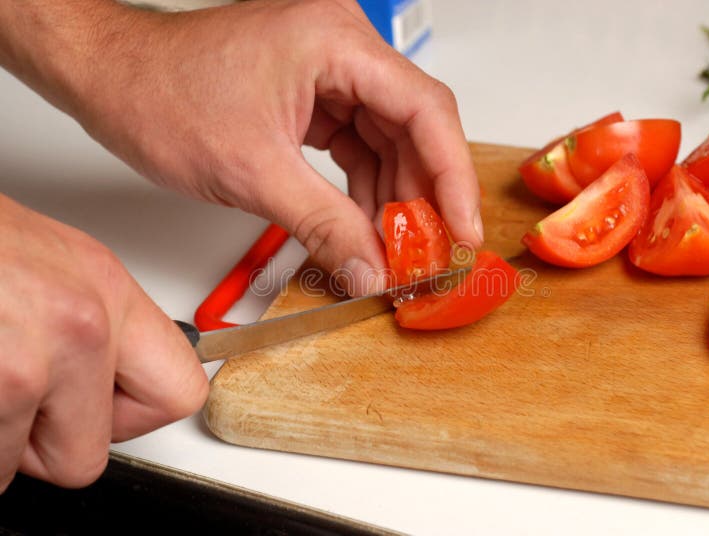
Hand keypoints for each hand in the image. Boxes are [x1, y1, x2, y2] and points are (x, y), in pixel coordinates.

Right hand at [0, 195, 207, 491]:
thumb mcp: (58, 263)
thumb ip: (96, 326)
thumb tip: (111, 380)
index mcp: (109, 293)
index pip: (179, 394)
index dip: (129, 419)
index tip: (104, 413)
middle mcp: (80, 326)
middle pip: (86, 458)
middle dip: (40, 446)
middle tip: (15, 403)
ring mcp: (25, 365)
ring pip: (14, 466)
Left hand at [4, 0, 482, 295]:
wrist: (110, 79)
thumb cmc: (159, 94)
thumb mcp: (252, 172)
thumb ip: (323, 225)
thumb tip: (370, 271)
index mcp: (335, 42)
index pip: (425, 109)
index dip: (452, 176)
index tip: (462, 231)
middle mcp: (342, 48)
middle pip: (414, 128)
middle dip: (422, 198)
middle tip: (430, 256)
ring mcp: (329, 72)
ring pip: (389, 142)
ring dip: (394, 200)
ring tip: (397, 254)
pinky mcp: (313, 97)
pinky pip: (358, 147)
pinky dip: (365, 191)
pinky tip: (368, 229)